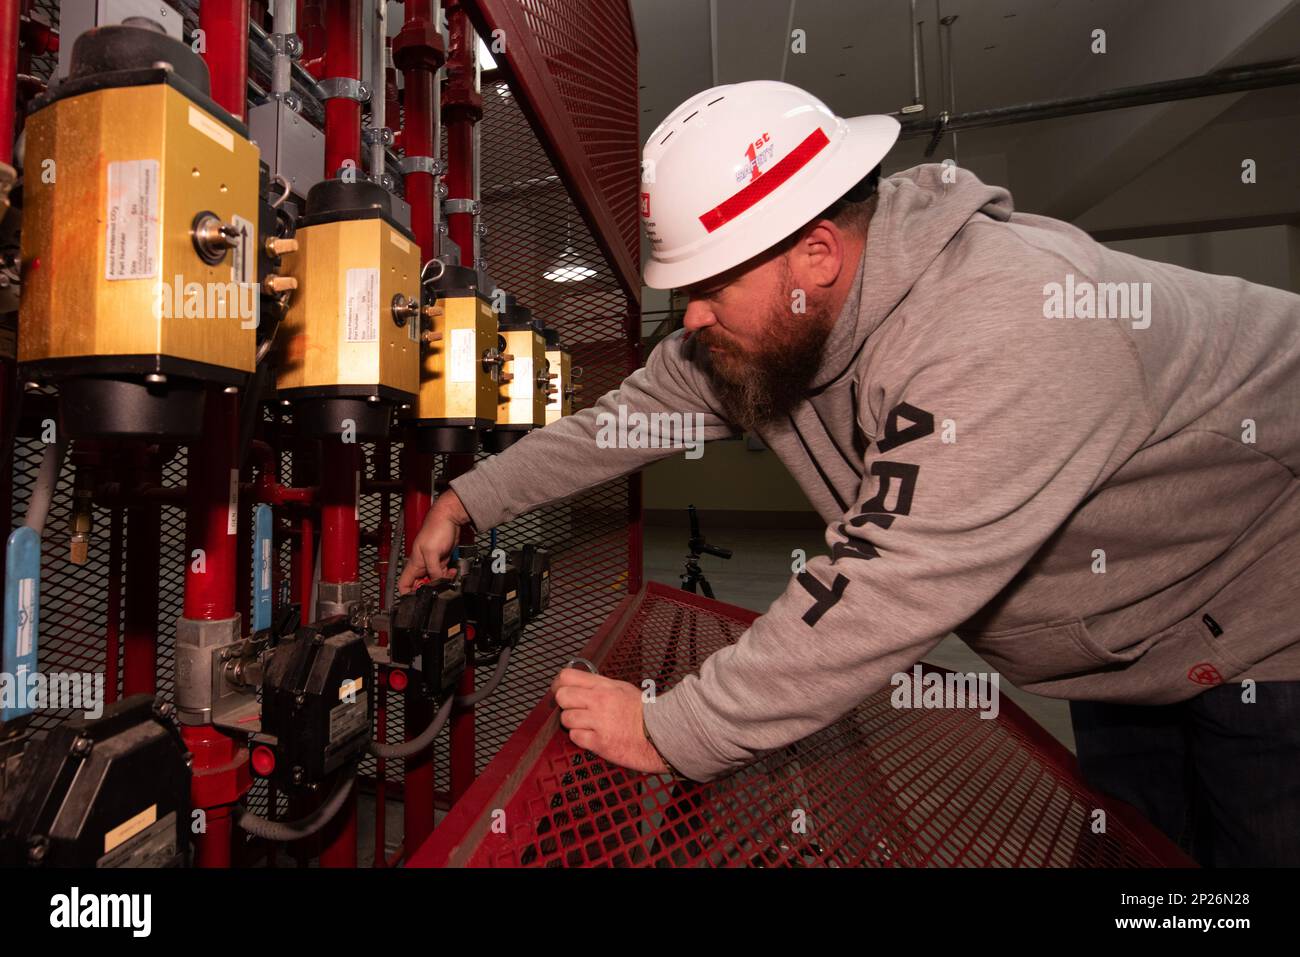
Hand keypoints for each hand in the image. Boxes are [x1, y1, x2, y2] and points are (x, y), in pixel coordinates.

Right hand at [397, 490, 471, 593]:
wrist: (450, 518)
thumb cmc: (436, 529)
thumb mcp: (432, 553)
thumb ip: (433, 570)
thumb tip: (437, 583)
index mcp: (414, 563)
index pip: (403, 584)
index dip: (407, 593)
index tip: (417, 598)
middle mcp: (421, 565)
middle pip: (420, 584)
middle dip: (429, 588)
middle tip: (438, 588)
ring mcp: (432, 562)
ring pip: (433, 580)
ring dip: (441, 582)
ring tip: (448, 579)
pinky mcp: (442, 559)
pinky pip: (442, 573)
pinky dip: (448, 575)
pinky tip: (453, 572)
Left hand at [549, 669, 669, 774]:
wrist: (661, 734)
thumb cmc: (645, 713)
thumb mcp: (623, 689)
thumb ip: (600, 686)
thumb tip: (581, 685)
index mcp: (605, 686)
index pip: (568, 676)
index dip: (558, 684)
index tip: (559, 690)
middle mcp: (599, 701)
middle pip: (562, 697)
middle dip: (564, 705)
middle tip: (574, 710)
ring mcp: (599, 722)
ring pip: (566, 719)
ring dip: (573, 724)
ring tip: (587, 726)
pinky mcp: (599, 743)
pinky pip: (575, 738)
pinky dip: (581, 739)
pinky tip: (593, 737)